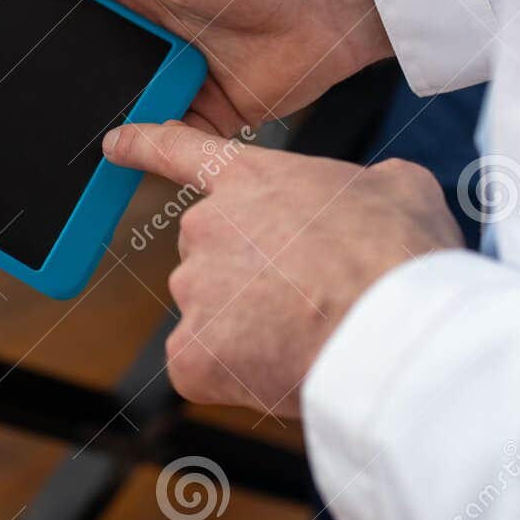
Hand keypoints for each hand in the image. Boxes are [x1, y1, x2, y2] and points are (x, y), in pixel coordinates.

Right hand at [29, 0, 390, 135]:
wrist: (326, 3)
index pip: (72, 1)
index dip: (39, 14)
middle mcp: (149, 30)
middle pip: (88, 59)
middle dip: (57, 75)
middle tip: (10, 94)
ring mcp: (174, 72)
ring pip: (118, 101)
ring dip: (92, 114)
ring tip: (48, 133)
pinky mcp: (202, 112)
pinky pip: (160, 136)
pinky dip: (137, 147)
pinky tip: (103, 159)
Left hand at [105, 120, 462, 415]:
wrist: (395, 332)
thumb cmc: (403, 259)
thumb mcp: (398, 187)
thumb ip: (361, 184)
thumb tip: (369, 196)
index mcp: (251, 180)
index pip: (180, 152)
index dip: (144, 145)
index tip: (116, 144)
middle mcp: (208, 228)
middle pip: (209, 252)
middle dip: (247, 275)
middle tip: (305, 295)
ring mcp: (194, 291)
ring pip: (210, 312)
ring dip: (245, 327)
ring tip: (306, 335)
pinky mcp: (190, 353)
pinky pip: (203, 365)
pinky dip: (234, 375)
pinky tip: (279, 369)